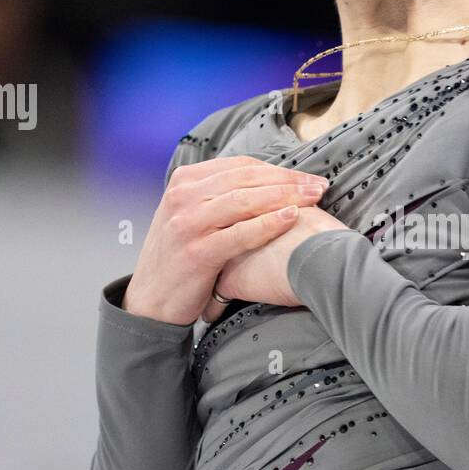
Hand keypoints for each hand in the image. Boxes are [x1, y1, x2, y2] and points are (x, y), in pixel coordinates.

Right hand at [121, 155, 328, 324]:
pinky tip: (292, 218)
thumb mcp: (189, 215)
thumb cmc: (178, 259)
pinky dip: (269, 223)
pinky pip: (241, 233)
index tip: (306, 177)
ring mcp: (188, 224)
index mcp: (184, 182)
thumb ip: (217, 196)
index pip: (240, 166)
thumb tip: (265, 183)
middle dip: (288, 180)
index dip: (278, 169)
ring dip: (285, 196)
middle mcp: (183, 197)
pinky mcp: (197, 252)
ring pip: (245, 201)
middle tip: (318, 185)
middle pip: (247, 179)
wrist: (150, 302)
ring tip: (313, 198)